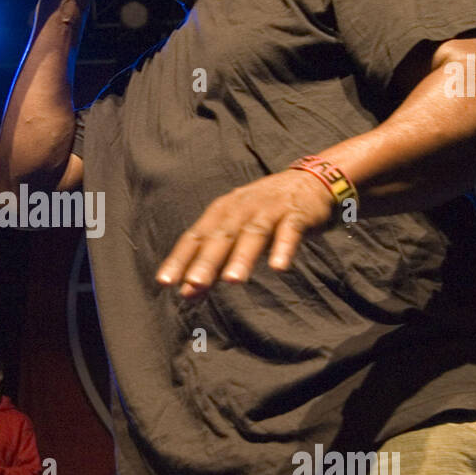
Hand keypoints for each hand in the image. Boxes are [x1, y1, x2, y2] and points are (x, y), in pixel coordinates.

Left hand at [157, 170, 336, 298]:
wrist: (310, 181)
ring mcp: (268, 210)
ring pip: (253, 234)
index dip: (179, 259)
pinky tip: (278, 267)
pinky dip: (283, 248)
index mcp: (221, 213)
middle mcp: (240, 209)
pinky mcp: (295, 214)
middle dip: (207, 261)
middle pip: (221, 237)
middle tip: (194, 284)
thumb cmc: (263, 214)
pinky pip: (289, 232)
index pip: (195, 238)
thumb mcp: (236, 235)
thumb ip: (213, 264)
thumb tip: (186, 293)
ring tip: (232, 280)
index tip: (165, 282)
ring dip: (242, 257)